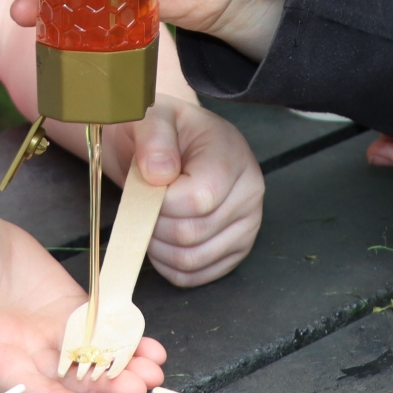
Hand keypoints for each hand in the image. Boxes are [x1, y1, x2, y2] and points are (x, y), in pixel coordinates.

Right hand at [0, 207, 164, 392]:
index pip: (20, 385)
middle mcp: (21, 351)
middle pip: (64, 381)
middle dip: (101, 388)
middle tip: (137, 388)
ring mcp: (48, 332)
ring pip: (88, 361)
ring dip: (121, 369)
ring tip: (153, 371)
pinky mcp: (67, 309)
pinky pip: (100, 330)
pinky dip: (125, 341)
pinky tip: (152, 348)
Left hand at [103, 95, 263, 284]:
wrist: (172, 142)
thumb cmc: (164, 130)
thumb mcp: (154, 116)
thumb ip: (154, 137)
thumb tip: (159, 173)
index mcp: (233, 156)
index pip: (198, 200)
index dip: (161, 202)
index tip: (146, 186)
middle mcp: (249, 192)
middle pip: (192, 234)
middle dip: (154, 224)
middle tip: (142, 204)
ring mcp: (246, 225)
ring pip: (193, 260)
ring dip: (159, 248)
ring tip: (149, 220)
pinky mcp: (235, 250)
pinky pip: (196, 276)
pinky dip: (169, 266)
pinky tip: (161, 242)